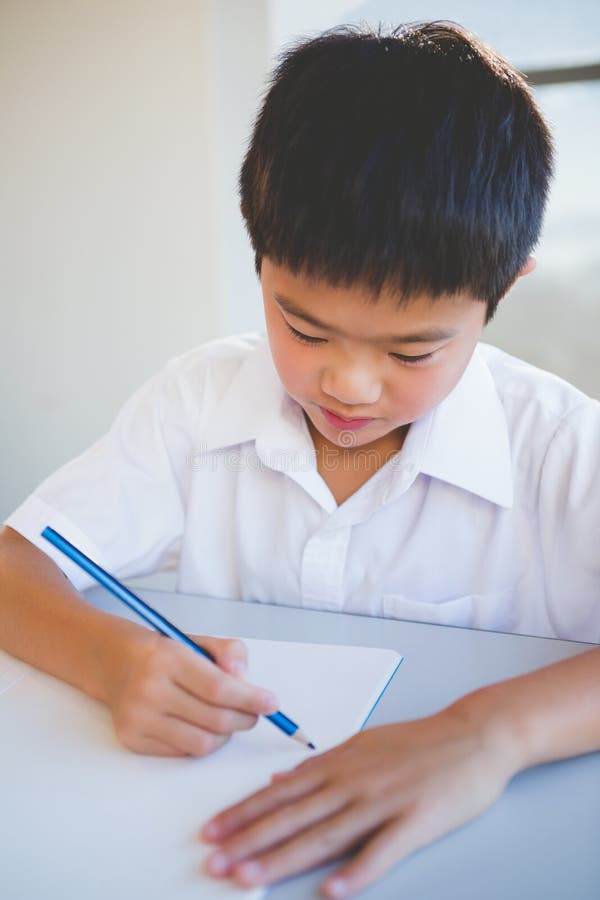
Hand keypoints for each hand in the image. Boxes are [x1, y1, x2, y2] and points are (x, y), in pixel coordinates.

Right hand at [103, 629, 278, 756]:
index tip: (272, 703)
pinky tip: (202, 725)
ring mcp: (138, 718)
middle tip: (255, 713)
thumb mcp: (197, 640)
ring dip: (226, 735)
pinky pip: (183, 752)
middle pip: (215, 719)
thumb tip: (245, 682)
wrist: (113, 662)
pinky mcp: (132, 740)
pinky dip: (202, 742)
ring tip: (228, 720)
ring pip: (202, 743)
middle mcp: (148, 689)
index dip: (251, 699)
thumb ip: (230, 653)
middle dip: (245, 718)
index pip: (219, 688)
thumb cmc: (164, 652)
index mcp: (167, 657)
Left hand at [201, 708, 520, 896]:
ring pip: (324, 834)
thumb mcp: (362, 745)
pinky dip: (355, 872)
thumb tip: (280, 779)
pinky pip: (381, 851)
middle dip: (249, 840)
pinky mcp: (416, 821)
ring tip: (248, 878)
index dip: (244, 812)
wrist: (473, 736)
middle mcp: (353, 780)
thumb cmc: (418, 743)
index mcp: (339, 762)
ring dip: (283, 858)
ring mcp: (383, 801)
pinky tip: (331, 891)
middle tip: (213, 862)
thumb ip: (320, 765)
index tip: (212, 831)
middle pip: (293, 815)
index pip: (281, 792)